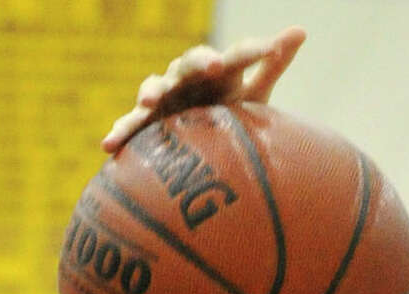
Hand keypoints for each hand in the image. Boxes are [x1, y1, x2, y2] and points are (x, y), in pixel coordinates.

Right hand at [103, 27, 306, 153]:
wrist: (200, 148)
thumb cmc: (231, 118)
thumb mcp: (254, 97)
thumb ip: (272, 65)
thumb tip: (300, 30)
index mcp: (219, 71)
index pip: (238, 55)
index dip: (255, 51)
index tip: (273, 49)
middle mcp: (188, 77)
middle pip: (191, 62)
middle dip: (199, 62)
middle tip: (213, 66)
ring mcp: (164, 98)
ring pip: (154, 86)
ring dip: (151, 91)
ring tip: (149, 102)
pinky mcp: (145, 122)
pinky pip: (129, 124)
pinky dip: (119, 131)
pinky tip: (107, 144)